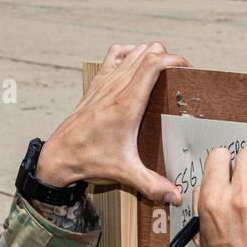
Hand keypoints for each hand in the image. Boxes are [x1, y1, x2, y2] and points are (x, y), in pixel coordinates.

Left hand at [35, 42, 191, 204]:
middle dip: (168, 58)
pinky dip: (129, 53)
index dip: (176, 60)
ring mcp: (104, 83)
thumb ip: (152, 185)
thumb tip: (176, 197)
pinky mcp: (96, 84)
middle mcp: (116, 87)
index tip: (188, 70)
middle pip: (148, 51)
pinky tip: (136, 66)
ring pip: (134, 50)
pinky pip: (115, 55)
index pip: (155, 63)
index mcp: (127, 104)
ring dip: (150, 54)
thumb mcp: (124, 173)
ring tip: (162, 72)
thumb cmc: (89, 161)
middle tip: (178, 76)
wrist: (59, 156)